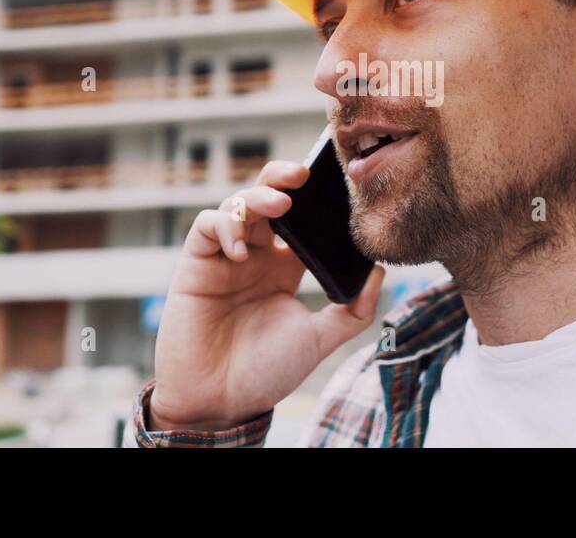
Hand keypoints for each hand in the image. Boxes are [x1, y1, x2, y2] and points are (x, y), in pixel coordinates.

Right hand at [148, 160, 384, 430]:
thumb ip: (352, 310)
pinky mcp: (196, 264)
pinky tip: (241, 251)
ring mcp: (225, 257)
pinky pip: (206, 226)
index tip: (336, 185)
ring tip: (280, 205)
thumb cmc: (265, 372)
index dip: (314, 199)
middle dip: (283, 178)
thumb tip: (379, 271)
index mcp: (284, 268)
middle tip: (303, 173)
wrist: (218, 402)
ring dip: (258, 196)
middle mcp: (255, 256)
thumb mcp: (318, 340)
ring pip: (238, 203)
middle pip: (268, 198)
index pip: (302, 220)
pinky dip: (225, 227)